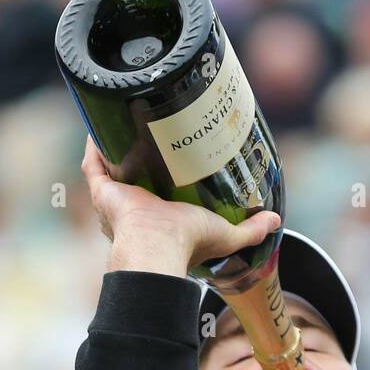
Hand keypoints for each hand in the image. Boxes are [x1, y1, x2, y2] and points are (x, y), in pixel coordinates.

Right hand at [82, 136, 278, 276]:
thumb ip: (252, 230)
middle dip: (139, 160)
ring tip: (123, 124)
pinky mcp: (103, 192)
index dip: (167, 179)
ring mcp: (117, 202)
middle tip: (149, 135)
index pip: (163, 197)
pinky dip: (95, 146)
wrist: (158, 245)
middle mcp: (136, 212)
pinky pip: (93, 164)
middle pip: (135, 180)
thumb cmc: (190, 244)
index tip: (176, 159)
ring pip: (112, 170)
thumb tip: (276, 220)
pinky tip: (100, 125)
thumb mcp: (228, 235)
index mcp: (162, 222)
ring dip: (115, 150)